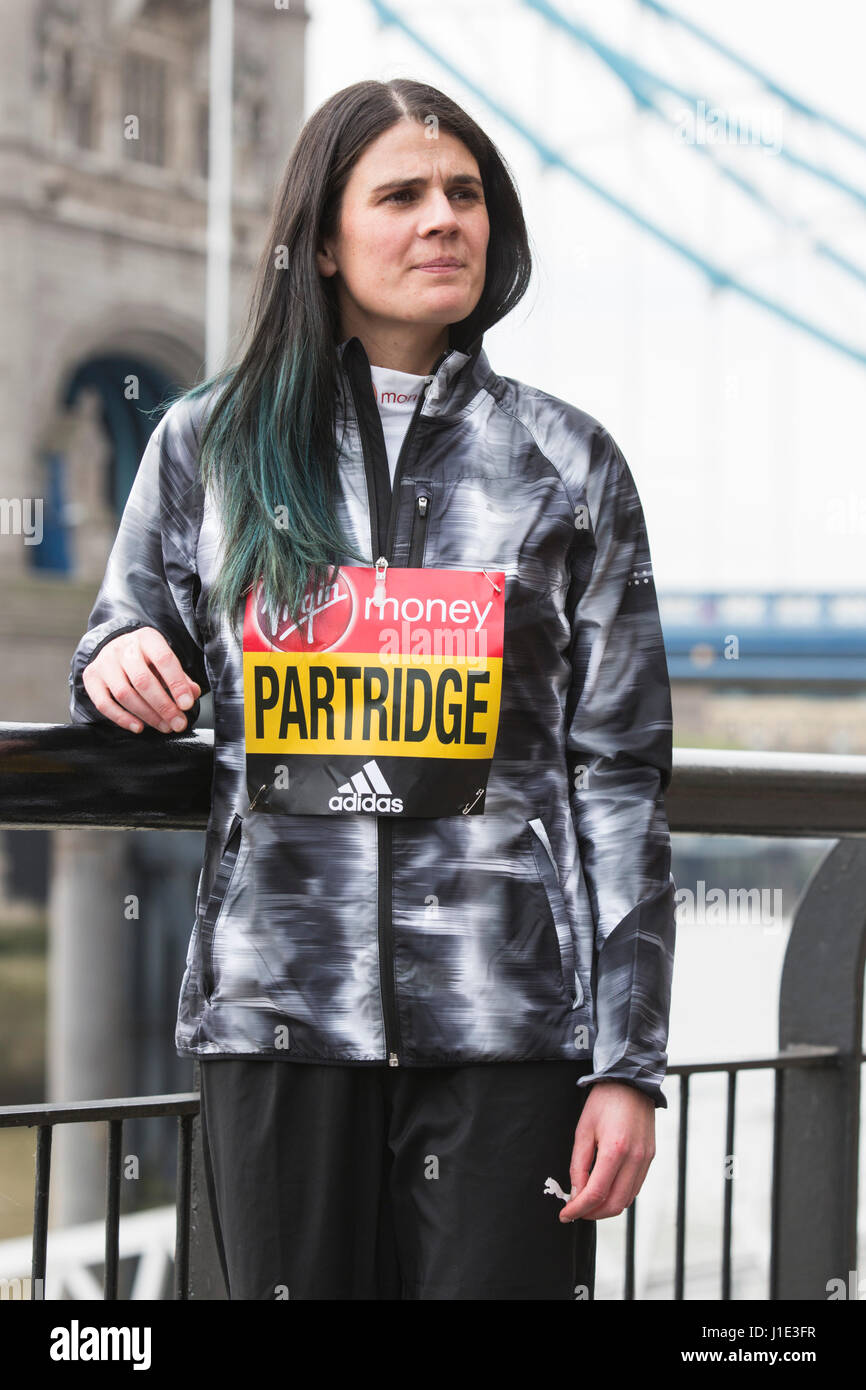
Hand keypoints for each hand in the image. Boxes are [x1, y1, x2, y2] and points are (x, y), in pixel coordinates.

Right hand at [82, 626, 200, 733]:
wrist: (115, 647)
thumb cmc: (146, 658)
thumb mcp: (165, 661)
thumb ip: (180, 677)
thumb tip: (193, 694)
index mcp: (147, 638)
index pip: (164, 660)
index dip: (176, 684)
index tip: (187, 705)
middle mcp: (123, 648)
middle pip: (143, 680)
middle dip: (163, 706)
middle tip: (178, 723)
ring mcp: (104, 662)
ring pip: (124, 694)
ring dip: (147, 715)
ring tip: (164, 726)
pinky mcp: (91, 677)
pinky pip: (104, 703)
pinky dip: (122, 719)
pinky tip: (139, 727)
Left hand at [559, 1079, 655, 1221]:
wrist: (630, 1081)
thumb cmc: (603, 1102)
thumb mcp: (583, 1130)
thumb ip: (579, 1164)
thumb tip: (575, 1194)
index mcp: (615, 1150)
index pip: (596, 1193)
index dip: (579, 1208)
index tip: (565, 1215)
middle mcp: (635, 1159)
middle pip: (614, 1204)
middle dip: (592, 1213)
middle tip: (575, 1211)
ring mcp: (646, 1159)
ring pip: (627, 1200)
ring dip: (606, 1207)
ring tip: (588, 1202)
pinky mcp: (650, 1157)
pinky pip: (635, 1187)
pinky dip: (619, 1195)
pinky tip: (605, 1189)